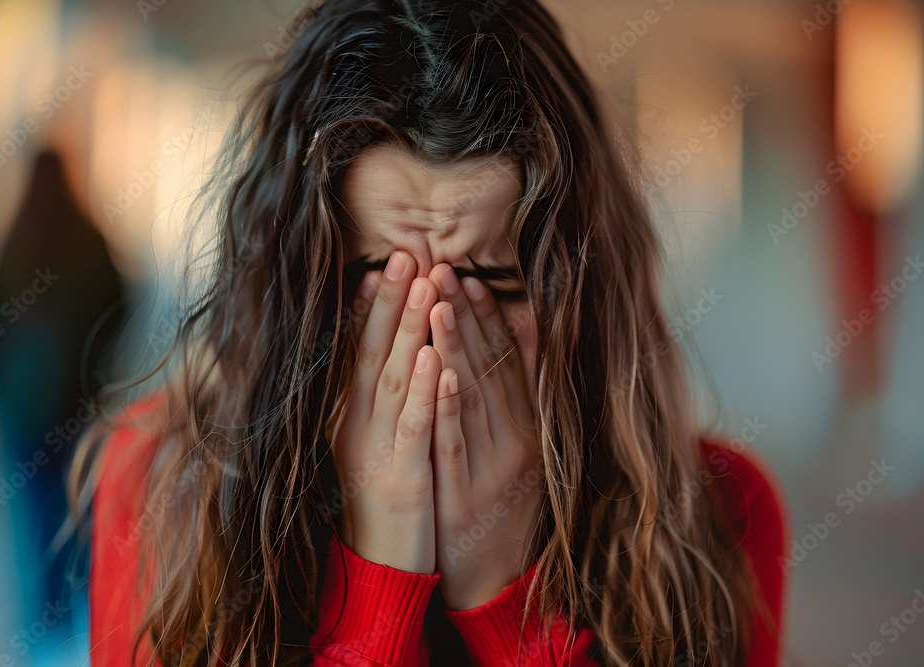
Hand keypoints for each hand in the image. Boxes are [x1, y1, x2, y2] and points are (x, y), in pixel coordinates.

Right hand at [326, 251, 441, 572]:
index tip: (385, 268)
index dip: (372, 310)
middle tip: (404, 256)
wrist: (377, 573)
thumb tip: (400, 360)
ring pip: (392, 379)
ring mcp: (377, 451)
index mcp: (353, 419)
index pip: (361, 354)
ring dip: (408, 331)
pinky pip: (412, 427)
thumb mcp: (378, 449)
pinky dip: (421, 391)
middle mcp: (359, 427)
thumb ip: (384, 405)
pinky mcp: (402, 477)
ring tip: (423, 287)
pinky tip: (432, 357)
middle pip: (374, 354)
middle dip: (390, 303)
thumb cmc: (383, 506)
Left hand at [426, 263, 544, 609]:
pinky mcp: (465, 493)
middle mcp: (513, 439)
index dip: (487, 318)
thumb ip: (515, 399)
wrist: (498, 580)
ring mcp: (490, 465)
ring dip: (456, 346)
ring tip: (438, 300)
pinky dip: (450, 404)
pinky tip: (440, 370)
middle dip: (466, 315)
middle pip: (488, 367)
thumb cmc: (502, 508)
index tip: (469, 277)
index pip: (505, 362)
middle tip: (445, 269)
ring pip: (472, 396)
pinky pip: (456, 441)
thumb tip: (518, 341)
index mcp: (525, 427)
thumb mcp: (519, 451)